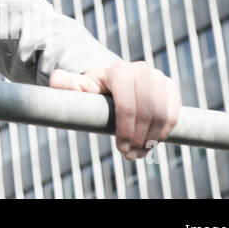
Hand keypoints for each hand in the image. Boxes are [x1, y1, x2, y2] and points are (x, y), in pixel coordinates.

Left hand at [50, 60, 179, 159]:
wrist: (117, 79)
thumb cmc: (96, 87)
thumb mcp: (81, 86)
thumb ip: (67, 84)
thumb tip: (55, 80)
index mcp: (119, 71)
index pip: (127, 106)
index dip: (125, 131)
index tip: (120, 149)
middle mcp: (141, 71)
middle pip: (146, 113)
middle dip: (138, 139)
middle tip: (130, 156)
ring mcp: (158, 78)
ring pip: (161, 115)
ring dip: (152, 140)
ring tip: (140, 153)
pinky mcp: (170, 87)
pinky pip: (173, 114)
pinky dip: (163, 133)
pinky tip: (152, 144)